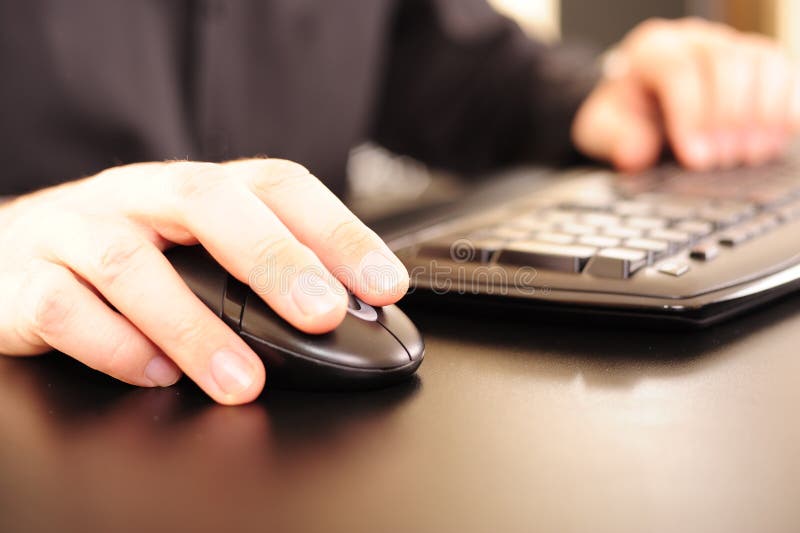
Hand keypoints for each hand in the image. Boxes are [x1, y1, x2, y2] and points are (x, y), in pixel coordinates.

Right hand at [0, 159, 408, 403]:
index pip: (276, 185)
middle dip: (274, 259)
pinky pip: (65, 309)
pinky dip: (117, 348)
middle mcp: (137, 197)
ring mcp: (75, 232)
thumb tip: (342, 315)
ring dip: (196, 328)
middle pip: (208, 203)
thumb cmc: (122, 254)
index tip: (384, 283)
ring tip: (245, 380)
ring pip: (132, 264)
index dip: (336, 229)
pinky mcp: (23, 280)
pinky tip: (158, 376)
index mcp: (192, 187)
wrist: (6, 252)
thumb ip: (255, 274)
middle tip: (323, 314)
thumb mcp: (193, 250)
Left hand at [572, 17, 799, 170]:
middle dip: (729, 117)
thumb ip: (614, 138)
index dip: (692, 115)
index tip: (696, 158)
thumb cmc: (622, 113)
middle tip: (724, 161)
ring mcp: (729, 45)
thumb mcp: (601, 128)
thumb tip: (635, 153)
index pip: (678, 70)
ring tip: (750, 155)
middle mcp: (694, 40)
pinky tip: (781, 135)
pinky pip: (782, 70)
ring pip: (761, 59)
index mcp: (651, 50)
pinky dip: (787, 102)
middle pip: (725, 61)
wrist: (636, 102)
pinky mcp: (756, 62)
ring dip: (763, 111)